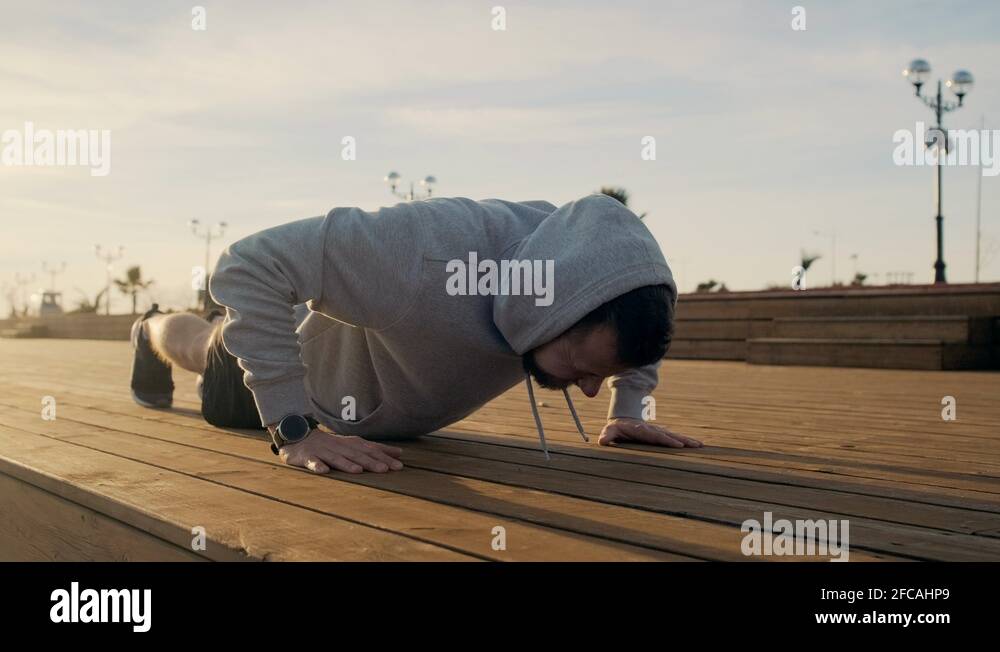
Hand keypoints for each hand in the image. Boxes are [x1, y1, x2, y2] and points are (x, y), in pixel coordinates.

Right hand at [278, 429, 403, 473]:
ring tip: (358, 470)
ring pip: (336, 458)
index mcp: (350, 444)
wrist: (298, 435)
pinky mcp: (307, 457)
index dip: (384, 457)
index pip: (370, 450)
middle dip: (370, 462)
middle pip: (356, 454)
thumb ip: (375, 449)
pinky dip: (317, 466)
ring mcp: (322, 451)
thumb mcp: (353, 444)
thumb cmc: (330, 444)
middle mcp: (339, 447)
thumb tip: (400, 453)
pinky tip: (323, 471)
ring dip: (346, 464)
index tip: (399, 465)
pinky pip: (312, 462)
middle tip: (385, 469)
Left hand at [598, 418, 702, 448]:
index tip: (677, 445)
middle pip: (669, 435)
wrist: (623, 421)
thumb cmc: (615, 428)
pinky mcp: (662, 435)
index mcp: (641, 430)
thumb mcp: (609, 431)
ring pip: (675, 436)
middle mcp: (652, 430)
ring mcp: (658, 432)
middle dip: (681, 440)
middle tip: (695, 445)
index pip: (655, 436)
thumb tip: (602, 441)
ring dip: (687, 440)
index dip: (665, 440)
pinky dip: (686, 441)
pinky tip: (697, 445)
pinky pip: (675, 438)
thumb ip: (607, 436)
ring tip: (700, 445)